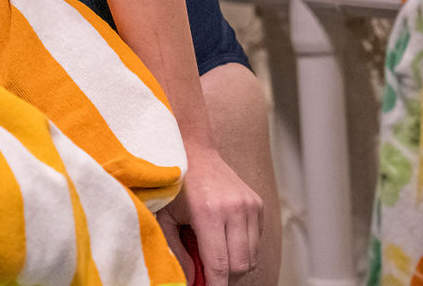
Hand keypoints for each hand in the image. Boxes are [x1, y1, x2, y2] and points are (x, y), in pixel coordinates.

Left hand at [159, 146, 261, 285]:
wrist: (195, 150)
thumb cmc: (175, 183)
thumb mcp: (164, 217)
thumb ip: (176, 251)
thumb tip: (191, 280)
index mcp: (208, 212)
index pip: (220, 264)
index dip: (215, 284)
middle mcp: (234, 209)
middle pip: (240, 265)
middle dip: (225, 277)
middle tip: (209, 274)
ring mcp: (249, 206)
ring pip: (251, 256)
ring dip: (235, 264)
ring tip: (215, 255)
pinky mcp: (257, 204)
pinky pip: (256, 241)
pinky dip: (243, 248)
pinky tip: (225, 238)